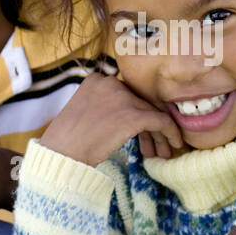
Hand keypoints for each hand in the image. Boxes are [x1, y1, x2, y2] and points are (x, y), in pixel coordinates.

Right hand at [39, 72, 183, 167]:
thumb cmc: (66, 141)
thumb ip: (103, 107)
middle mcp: (111, 83)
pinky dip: (170, 133)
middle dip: (149, 126)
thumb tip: (123, 118)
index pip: (127, 95)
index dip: (138, 114)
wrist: (61, 154)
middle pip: (140, 103)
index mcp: (97, 80)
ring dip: (160, 133)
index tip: (142, 133)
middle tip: (156, 146)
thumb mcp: (83, 113)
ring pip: (152, 112)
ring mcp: (123, 98)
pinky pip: (161, 121)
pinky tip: (174, 144)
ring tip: (164, 151)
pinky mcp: (133, 115)